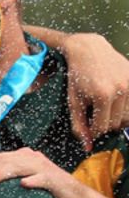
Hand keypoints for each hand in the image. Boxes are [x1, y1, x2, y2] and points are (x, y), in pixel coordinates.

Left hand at [0, 147, 82, 197]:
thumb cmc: (48, 194)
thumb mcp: (26, 183)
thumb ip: (9, 180)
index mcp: (25, 157)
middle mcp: (34, 158)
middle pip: (6, 160)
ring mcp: (45, 168)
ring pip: (19, 167)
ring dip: (2, 175)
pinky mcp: (55, 180)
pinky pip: (42, 178)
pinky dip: (33, 180)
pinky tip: (23, 184)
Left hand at [60, 32, 128, 147]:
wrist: (88, 50)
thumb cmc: (77, 77)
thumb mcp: (74, 102)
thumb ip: (79, 125)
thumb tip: (87, 147)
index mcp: (103, 96)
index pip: (102, 128)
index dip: (94, 130)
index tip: (89, 124)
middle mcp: (121, 90)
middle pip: (116, 123)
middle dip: (104, 123)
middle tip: (95, 114)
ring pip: (127, 116)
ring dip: (116, 116)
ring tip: (104, 106)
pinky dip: (124, 107)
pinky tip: (114, 100)